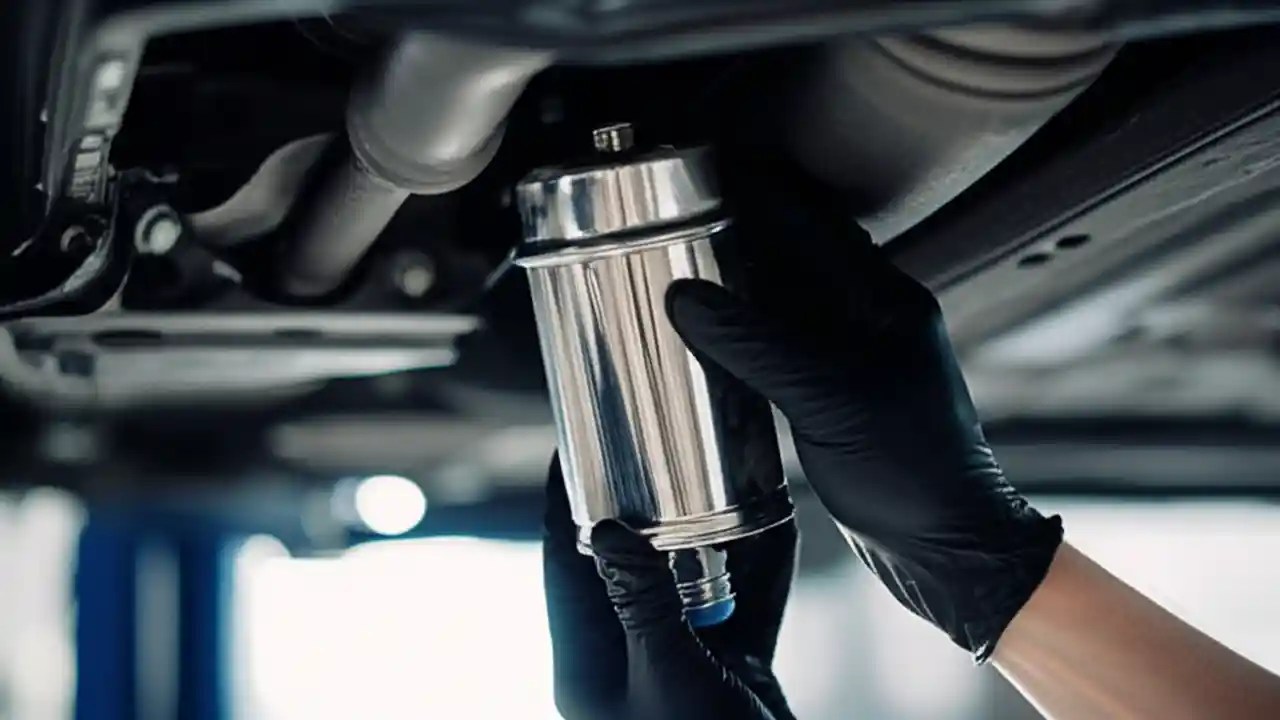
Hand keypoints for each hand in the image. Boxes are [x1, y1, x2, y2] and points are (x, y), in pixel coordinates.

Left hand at [542, 458, 797, 719]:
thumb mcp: (666, 675)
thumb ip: (642, 604)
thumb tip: (609, 533)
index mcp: (590, 667)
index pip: (564, 570)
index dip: (566, 510)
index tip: (571, 458)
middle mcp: (631, 659)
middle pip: (631, 567)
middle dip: (648, 513)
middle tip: (656, 458)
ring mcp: (683, 664)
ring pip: (693, 580)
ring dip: (715, 536)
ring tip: (725, 481)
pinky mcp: (733, 670)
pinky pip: (746, 604)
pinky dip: (763, 570)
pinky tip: (776, 528)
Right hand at [664, 155, 1062, 662]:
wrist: (949, 548)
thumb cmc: (918, 474)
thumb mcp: (828, 399)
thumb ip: (756, 345)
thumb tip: (688, 298)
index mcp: (884, 298)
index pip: (810, 221)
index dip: (756, 191)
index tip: (706, 171)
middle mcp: (872, 317)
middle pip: (795, 252)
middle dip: (739, 230)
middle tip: (679, 216)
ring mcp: (855, 355)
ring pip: (786, 298)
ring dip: (740, 280)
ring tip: (683, 266)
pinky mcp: (838, 393)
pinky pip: (782, 343)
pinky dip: (744, 331)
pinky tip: (712, 338)